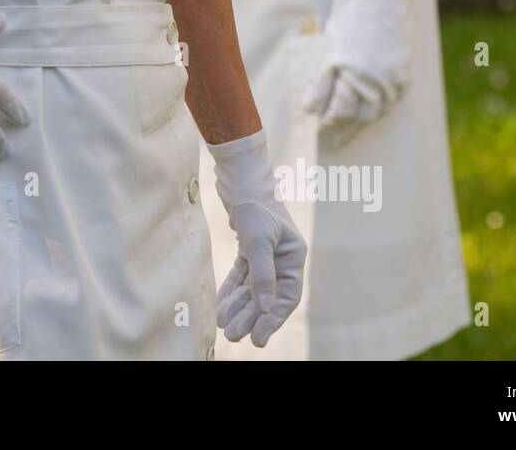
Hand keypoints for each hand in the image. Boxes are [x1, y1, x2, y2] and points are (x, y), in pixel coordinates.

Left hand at [208, 131, 305, 346]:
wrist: (239, 177)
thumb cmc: (253, 204)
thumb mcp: (258, 239)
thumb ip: (262, 274)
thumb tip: (265, 308)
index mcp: (293, 255)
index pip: (286, 296)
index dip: (272, 320)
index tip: (257, 339)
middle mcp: (282, 256)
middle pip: (267, 295)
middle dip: (250, 317)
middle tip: (232, 336)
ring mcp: (266, 252)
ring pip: (252, 288)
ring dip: (238, 306)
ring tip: (223, 325)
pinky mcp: (250, 248)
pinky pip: (242, 276)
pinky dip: (232, 290)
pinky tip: (221, 305)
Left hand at [303, 0, 416, 146]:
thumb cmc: (348, 22)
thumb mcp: (328, 51)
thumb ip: (320, 85)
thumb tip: (310, 112)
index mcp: (351, 74)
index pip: (340, 112)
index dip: (330, 124)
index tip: (322, 130)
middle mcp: (375, 80)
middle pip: (362, 117)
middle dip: (348, 131)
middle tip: (337, 142)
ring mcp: (394, 77)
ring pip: (381, 111)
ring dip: (365, 122)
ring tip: (353, 129)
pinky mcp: (405, 72)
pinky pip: (395, 99)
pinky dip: (383, 108)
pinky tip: (373, 111)